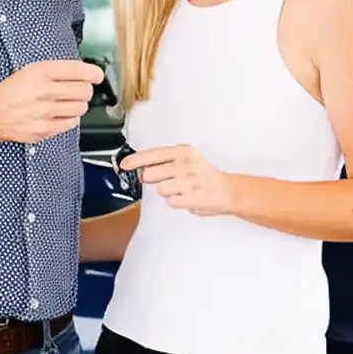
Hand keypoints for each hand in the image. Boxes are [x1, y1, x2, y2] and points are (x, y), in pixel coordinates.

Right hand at [0, 59, 103, 143]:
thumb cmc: (12, 91)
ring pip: (81, 108)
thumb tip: (83, 74)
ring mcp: (45, 112)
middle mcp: (44, 91)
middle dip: (86, 90)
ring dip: (79, 105)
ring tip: (68, 103)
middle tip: (80, 91)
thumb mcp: (31, 71)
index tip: (97, 76)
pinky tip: (61, 113)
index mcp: (41, 72)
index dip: (93, 74)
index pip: (78, 71)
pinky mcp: (45, 129)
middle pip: (84, 91)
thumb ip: (56, 71)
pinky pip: (72, 123)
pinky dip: (71, 118)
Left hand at [120, 145, 235, 216]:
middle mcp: (184, 164)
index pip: (152, 154)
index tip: (124, 165)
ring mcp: (187, 182)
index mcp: (183, 151)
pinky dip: (176, 202)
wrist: (228, 190)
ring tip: (181, 189)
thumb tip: (141, 167)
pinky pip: (170, 202)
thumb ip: (165, 161)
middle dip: (153, 180)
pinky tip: (186, 197)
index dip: (135, 160)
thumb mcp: (188, 158)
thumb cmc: (205, 174)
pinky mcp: (190, 198)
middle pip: (150, 174)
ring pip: (160, 190)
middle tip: (166, 180)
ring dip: (167, 192)